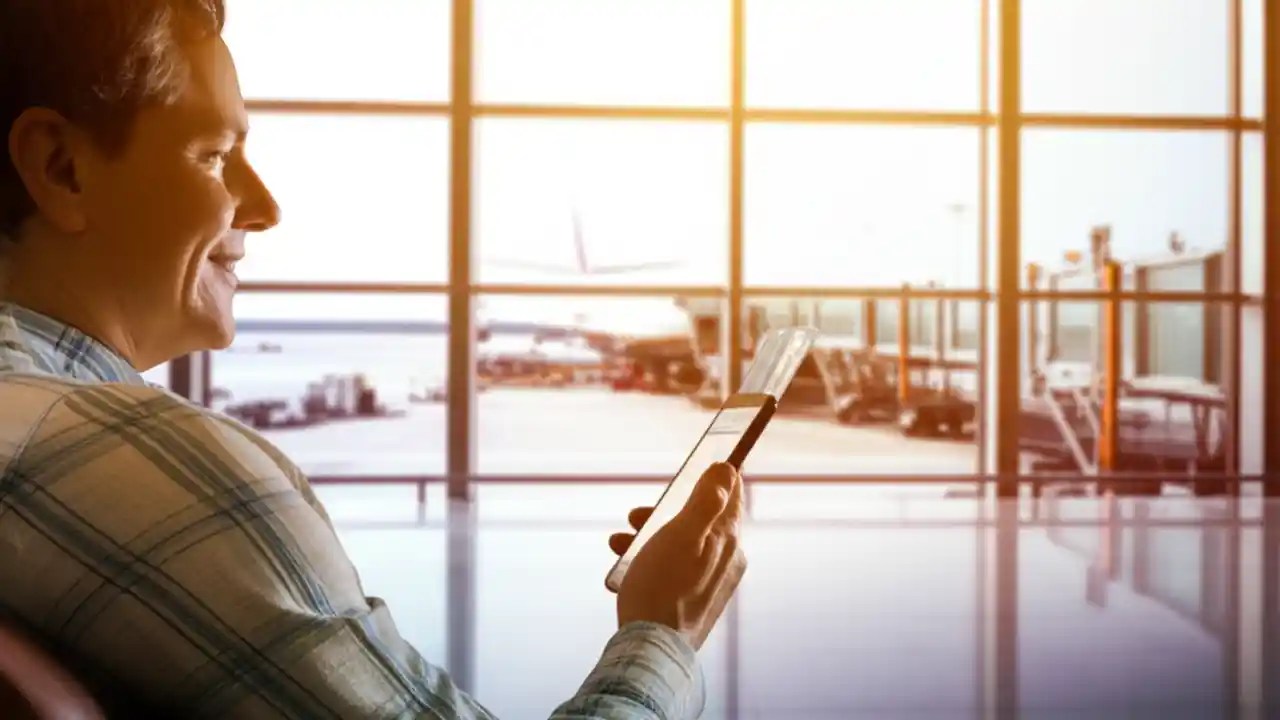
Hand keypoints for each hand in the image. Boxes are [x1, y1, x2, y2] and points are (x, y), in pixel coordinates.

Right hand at [608, 462, 745, 649]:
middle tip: (636, 515)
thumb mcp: (683, 535)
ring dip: (649, 536)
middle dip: (664, 511)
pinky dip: (651, 561)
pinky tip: (625, 567)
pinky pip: (674, 570)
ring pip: (681, 545)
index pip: (731, 495)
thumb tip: (727, 470)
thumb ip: (706, 501)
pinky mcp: (694, 602)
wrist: (651, 649)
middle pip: (700, 521)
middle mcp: (726, 560)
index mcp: (727, 540)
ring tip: (619, 542)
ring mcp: (711, 583)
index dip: (712, 478)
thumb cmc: (663, 588)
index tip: (692, 470)